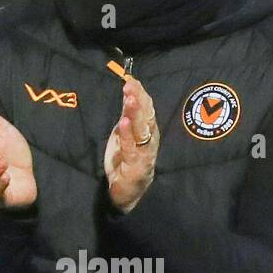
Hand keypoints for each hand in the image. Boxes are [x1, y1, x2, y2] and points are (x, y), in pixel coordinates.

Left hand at [103, 76, 158, 212]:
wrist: (128, 192)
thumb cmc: (127, 161)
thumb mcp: (126, 134)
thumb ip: (129, 114)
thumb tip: (129, 89)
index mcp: (149, 131)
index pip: (147, 108)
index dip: (140, 93)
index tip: (131, 79)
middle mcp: (150, 140)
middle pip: (146, 116)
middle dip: (138, 100)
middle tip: (130, 85)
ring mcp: (144, 153)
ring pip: (141, 130)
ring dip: (135, 113)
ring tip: (128, 99)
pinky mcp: (135, 166)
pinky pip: (131, 148)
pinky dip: (127, 135)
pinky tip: (123, 123)